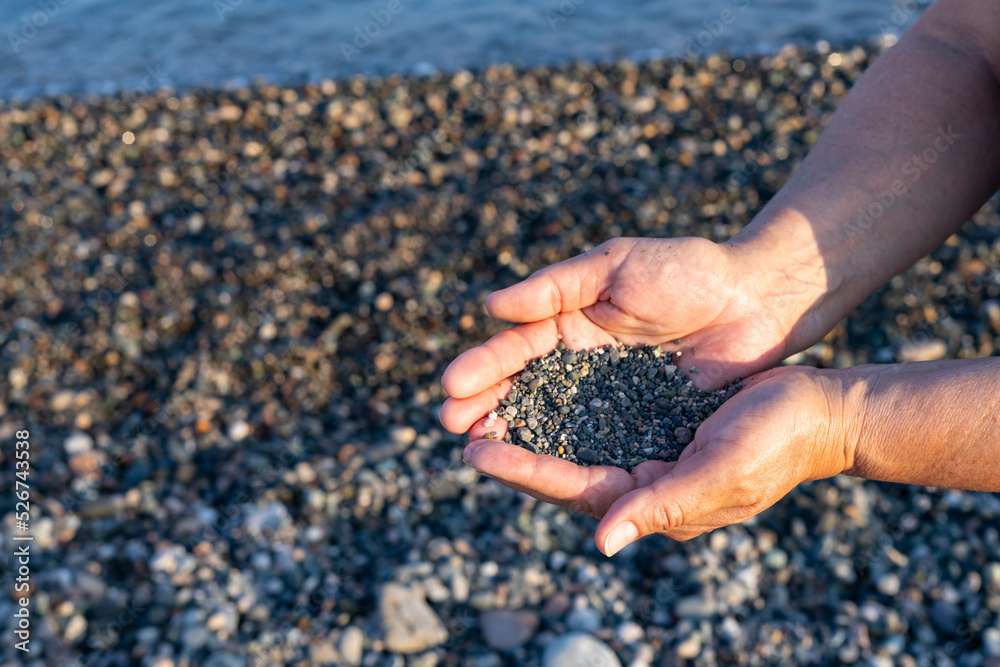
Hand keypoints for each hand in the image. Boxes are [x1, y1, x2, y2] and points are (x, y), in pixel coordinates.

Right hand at [440, 236, 802, 437]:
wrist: (756, 299)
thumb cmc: (687, 272)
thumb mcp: (616, 266)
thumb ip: (555, 288)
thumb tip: (491, 307)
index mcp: (568, 322)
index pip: (516, 348)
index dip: (483, 366)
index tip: (452, 386)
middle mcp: (580, 363)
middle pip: (523, 389)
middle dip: (485, 404)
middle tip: (451, 424)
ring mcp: (608, 397)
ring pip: (551, 421)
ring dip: (514, 434)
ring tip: (476, 448)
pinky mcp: (640, 424)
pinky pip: (596, 443)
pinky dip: (564, 455)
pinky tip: (536, 467)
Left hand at [460, 366, 854, 553]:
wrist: (817, 408)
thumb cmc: (777, 441)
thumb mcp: (723, 472)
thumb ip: (664, 504)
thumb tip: (603, 540)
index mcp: (655, 501)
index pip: (576, 490)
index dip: (526, 472)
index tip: (478, 451)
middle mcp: (642, 482)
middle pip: (563, 470)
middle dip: (513, 451)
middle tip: (460, 426)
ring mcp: (646, 452)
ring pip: (574, 443)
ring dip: (529, 428)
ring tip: (483, 407)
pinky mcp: (653, 420)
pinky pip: (596, 415)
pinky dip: (562, 405)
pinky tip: (534, 386)